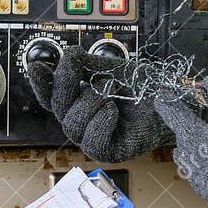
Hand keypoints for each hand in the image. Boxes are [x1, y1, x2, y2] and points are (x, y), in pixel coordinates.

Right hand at [26, 49, 173, 161]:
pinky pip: (92, 142)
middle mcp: (83, 119)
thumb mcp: (114, 69)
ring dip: (91, 102)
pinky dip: (101, 122)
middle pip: (58, 107)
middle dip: (67, 86)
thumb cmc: (144, 88)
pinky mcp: (109, 152)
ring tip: (110, 92)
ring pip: (72, 124)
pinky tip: (113, 112)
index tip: (37, 66)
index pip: (52, 95)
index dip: (41, 83)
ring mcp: (94, 136)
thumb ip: (89, 64)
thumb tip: (67, 55)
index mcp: (80, 100)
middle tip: (84, 71)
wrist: (170, 101)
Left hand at [153, 77, 207, 207]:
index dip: (173, 111)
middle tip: (189, 114)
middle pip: (186, 152)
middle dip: (186, 131)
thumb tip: (203, 83)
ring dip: (193, 151)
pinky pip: (204, 186)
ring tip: (202, 135)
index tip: (162, 98)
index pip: (187, 129)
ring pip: (192, 172)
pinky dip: (204, 169)